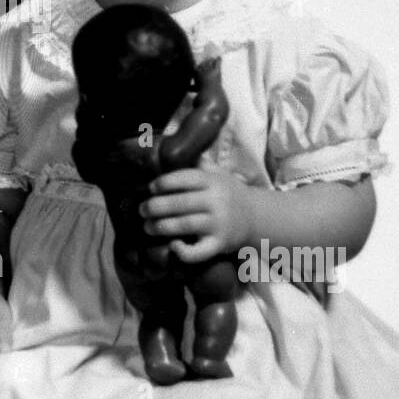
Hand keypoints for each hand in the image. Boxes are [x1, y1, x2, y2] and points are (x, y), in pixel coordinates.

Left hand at [139, 165, 253, 263]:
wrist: (256, 217)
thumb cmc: (229, 193)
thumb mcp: (219, 173)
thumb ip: (199, 162)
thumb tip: (175, 146)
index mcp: (212, 182)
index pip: (185, 178)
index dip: (164, 183)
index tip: (151, 188)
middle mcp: (216, 201)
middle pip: (180, 203)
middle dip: (156, 207)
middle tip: (142, 210)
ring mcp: (219, 224)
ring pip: (185, 225)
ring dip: (161, 227)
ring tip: (147, 226)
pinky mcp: (219, 244)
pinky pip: (199, 252)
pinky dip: (184, 251)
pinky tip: (173, 246)